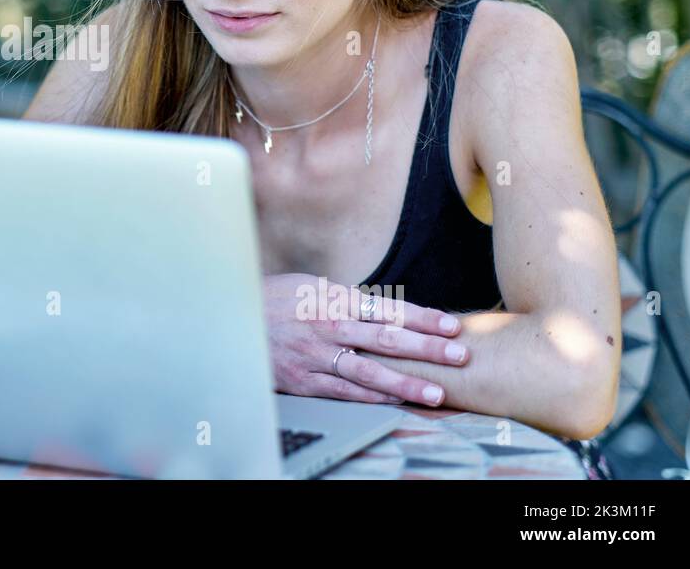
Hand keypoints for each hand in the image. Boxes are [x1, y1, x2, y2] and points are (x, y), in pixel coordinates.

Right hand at [262, 272, 468, 405]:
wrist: (230, 320)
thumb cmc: (273, 300)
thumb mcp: (309, 286)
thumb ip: (346, 299)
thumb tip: (384, 308)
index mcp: (332, 299)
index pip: (387, 308)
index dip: (422, 318)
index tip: (451, 326)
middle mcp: (327, 327)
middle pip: (386, 339)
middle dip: (426, 348)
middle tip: (459, 355)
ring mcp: (315, 356)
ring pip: (368, 372)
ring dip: (405, 383)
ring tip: (436, 393)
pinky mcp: (303, 381)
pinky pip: (343, 392)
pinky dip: (371, 399)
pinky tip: (395, 403)